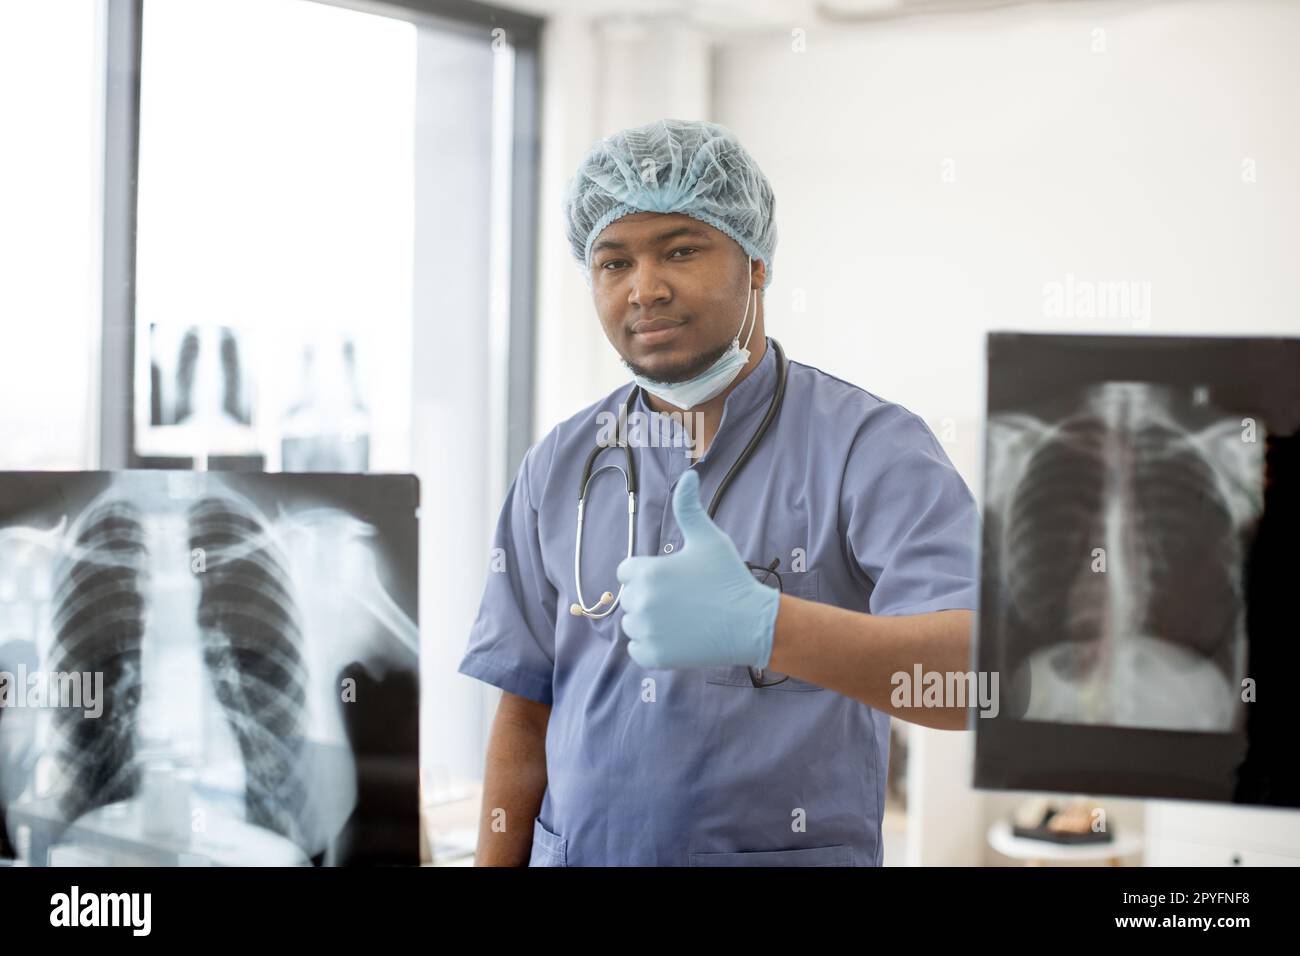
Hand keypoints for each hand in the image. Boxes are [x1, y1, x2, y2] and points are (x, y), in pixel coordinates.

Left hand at [615, 468, 779, 669]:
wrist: (752, 624)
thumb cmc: (730, 578)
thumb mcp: (709, 538)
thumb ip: (689, 508)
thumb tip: (688, 474)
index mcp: (646, 571)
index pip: (627, 572)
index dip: (649, 573)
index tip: (674, 578)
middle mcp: (640, 601)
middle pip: (630, 598)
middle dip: (650, 597)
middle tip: (684, 599)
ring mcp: (646, 631)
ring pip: (632, 625)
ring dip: (650, 623)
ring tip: (682, 618)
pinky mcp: (654, 657)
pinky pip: (637, 650)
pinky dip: (652, 647)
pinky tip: (678, 638)